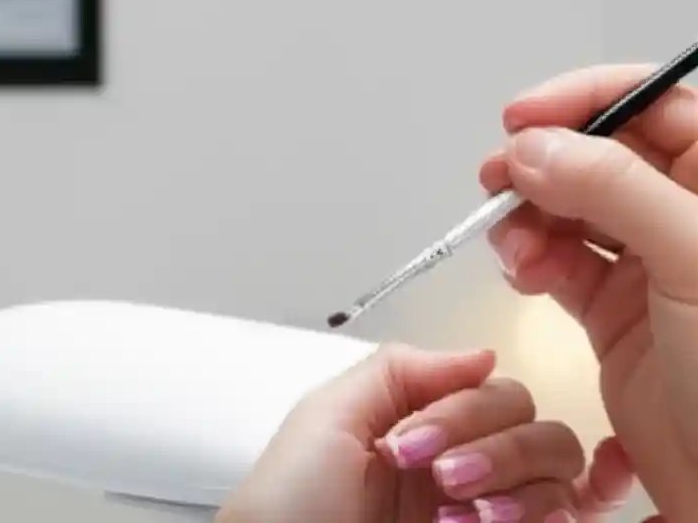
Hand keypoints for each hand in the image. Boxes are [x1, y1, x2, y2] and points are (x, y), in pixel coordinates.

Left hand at [216, 345, 631, 522]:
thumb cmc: (292, 500)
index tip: (407, 443)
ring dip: (518, 494)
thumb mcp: (330, 415)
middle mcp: (471, 470)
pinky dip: (547, 516)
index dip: (468, 412)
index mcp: (432, 429)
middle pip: (546, 437)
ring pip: (561, 484)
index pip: (503, 396)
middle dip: (498, 452)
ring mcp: (487, 514)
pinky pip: (568, 522)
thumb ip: (403, 370)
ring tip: (453, 522)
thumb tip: (486, 354)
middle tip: (440, 481)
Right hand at [481, 65, 697, 517]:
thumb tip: (539, 146)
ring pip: (572, 209)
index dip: (588, 100)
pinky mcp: (618, 314)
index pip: (658, 106)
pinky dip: (531, 259)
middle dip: (545, 161)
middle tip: (502, 175)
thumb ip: (616, 190)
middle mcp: (690, 221)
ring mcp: (654, 268)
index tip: (526, 116)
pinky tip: (523, 271)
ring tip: (514, 242)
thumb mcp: (695, 264)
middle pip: (603, 155)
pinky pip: (560, 263)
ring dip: (529, 216)